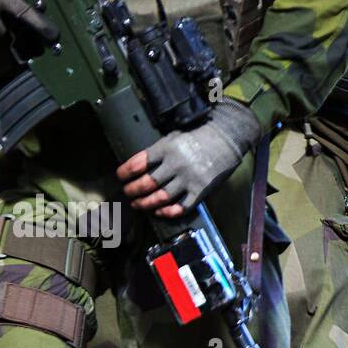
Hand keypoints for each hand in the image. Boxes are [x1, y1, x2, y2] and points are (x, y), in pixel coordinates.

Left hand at [117, 100, 261, 217]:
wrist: (227, 137)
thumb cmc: (199, 135)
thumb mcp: (175, 136)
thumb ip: (159, 150)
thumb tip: (139, 165)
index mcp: (167, 148)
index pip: (138, 163)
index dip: (125, 172)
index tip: (120, 176)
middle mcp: (176, 164)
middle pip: (146, 183)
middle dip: (132, 190)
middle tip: (127, 192)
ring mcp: (188, 179)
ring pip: (160, 198)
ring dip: (145, 203)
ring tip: (138, 204)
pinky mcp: (200, 190)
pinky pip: (180, 207)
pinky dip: (167, 212)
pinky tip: (159, 211)